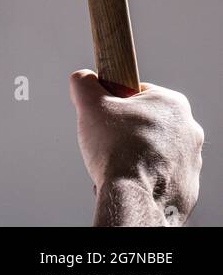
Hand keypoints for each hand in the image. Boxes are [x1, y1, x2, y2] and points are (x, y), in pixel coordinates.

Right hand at [70, 70, 203, 225]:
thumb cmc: (117, 151)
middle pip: (145, 123)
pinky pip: (160, 175)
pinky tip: (128, 180)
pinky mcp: (188, 183)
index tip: (104, 117)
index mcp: (172, 104)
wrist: (133, 197)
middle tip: (106, 142)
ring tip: (116, 164)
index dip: (113, 104)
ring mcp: (191, 159)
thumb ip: (85, 84)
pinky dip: (143, 177)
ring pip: (152, 150)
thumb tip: (82, 78)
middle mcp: (189, 129)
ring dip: (133, 155)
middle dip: (123, 132)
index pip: (136, 94)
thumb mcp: (91, 105)